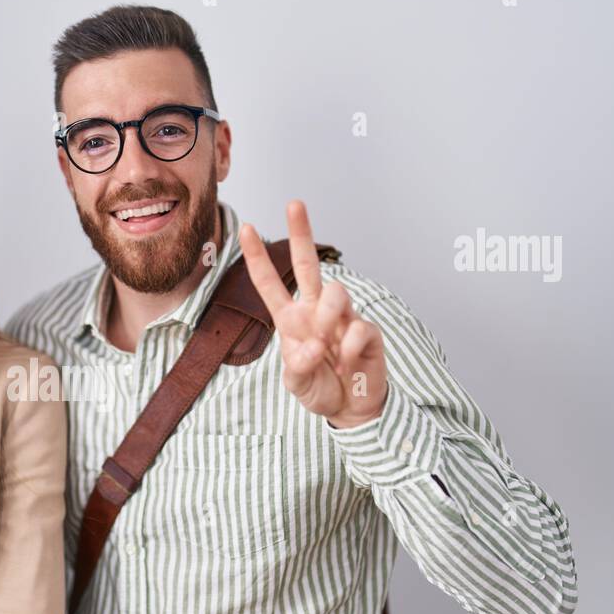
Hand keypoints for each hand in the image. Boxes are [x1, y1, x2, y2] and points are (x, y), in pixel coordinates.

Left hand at [240, 200, 387, 428]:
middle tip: (294, 203)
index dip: (257, 257)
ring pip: (336, 292)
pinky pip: (357, 328)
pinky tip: (345, 364)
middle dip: (302, 233)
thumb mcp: (297, 384)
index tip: (246, 228)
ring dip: (328, 318)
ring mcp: (343, 317)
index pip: (271, 283)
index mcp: (291, 319)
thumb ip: (297, 366)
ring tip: (326, 350)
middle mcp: (316, 311)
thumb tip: (312, 345)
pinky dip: (348, 349)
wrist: (350, 410)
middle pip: (308, 264)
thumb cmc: (320, 389)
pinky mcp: (367, 331)